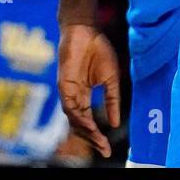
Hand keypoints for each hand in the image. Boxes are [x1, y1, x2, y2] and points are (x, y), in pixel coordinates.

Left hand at [57, 23, 120, 156]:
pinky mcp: (64, 84)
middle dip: (91, 138)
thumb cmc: (98, 50)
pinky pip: (69, 106)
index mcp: (84, 95)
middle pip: (79, 124)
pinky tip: (89, 124)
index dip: (97, 135)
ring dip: (86, 131)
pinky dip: (79, 117)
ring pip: (73, 118)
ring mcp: (68, 91)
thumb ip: (112, 100)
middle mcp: (74, 96)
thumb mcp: (111, 79)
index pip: (88, 121)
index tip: (108, 148)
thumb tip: (115, 123)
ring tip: (99, 139)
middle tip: (104, 149)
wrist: (86, 30)